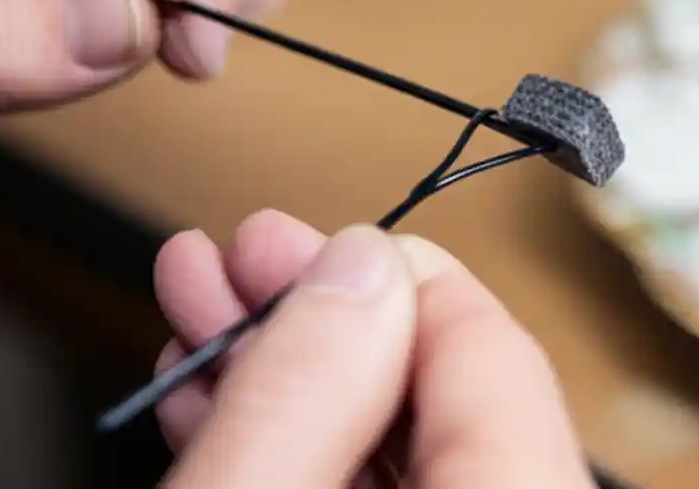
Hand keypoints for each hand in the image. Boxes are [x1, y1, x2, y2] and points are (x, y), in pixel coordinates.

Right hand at [153, 210, 596, 487]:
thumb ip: (303, 395)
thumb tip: (360, 264)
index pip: (495, 358)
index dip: (390, 281)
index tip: (300, 242)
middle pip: (453, 399)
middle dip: (325, 323)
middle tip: (240, 269)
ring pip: (414, 450)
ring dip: (297, 385)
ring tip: (204, 324)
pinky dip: (308, 455)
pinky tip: (226, 410)